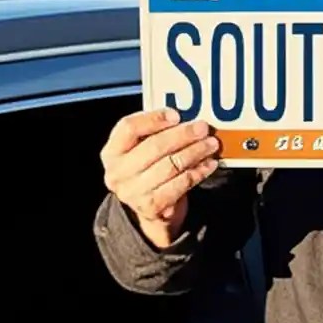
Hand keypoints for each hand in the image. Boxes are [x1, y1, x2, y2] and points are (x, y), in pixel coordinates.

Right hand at [100, 108, 220, 246]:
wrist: (147, 208)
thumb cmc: (146, 168)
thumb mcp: (140, 149)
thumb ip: (155, 132)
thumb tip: (186, 118)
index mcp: (111, 152)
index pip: (129, 128)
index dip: (154, 119)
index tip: (176, 115)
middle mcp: (118, 173)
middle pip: (153, 146)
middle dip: (182, 135)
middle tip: (202, 127)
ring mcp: (133, 192)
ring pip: (170, 166)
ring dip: (195, 152)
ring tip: (210, 144)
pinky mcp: (152, 207)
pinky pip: (181, 184)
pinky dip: (198, 172)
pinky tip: (210, 163)